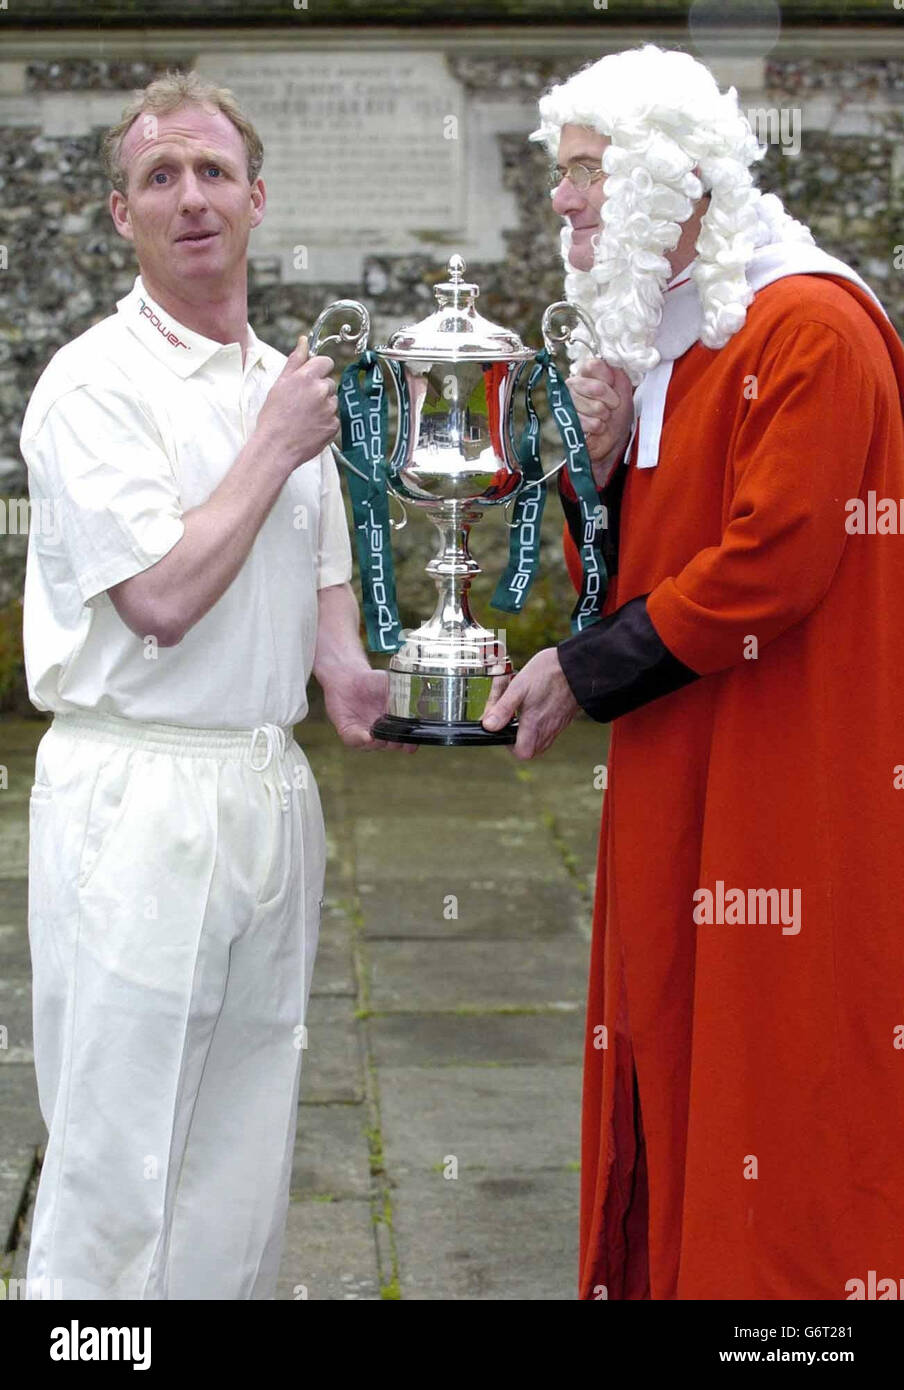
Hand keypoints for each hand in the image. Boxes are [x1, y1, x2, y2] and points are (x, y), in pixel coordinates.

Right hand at [256, 333, 338, 475]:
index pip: (326, 362)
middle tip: (303, 403)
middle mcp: (321, 390)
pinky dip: (326, 422)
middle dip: (320, 390)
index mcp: (307, 377)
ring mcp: (330, 409)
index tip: (311, 378)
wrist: (275, 447)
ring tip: (306, 417)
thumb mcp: (280, 384)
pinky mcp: (334, 426)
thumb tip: (304, 341)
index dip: (319, 369)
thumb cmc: (273, 416)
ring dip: (324, 406)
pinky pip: (335, 419)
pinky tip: (311, 427)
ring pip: (333, 401)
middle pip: (329, 383)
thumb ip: (295, 361)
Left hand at [323, 667, 416, 752]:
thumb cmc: (375, 682)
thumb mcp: (395, 684)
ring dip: (379, 743)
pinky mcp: (349, 731)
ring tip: (383, 737)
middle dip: (397, 744)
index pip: (407, 738)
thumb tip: (425, 694)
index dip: (412, 743)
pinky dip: (360, 740)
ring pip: (374, 745)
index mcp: (397, 723)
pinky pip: (354, 740)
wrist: (350, 679)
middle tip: (400, 739)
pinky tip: (366, 737)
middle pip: (392, 745)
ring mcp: (366, 733)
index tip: (414, 742)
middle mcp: (383, 732)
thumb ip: (409, 691)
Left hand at [481, 647, 578, 759]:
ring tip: (521, 708)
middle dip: (516, 736)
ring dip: (526, 728)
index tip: (503, 727)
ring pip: (539, 739)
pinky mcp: (563, 717)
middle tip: (511, 716)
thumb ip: (503, 708)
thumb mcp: (519, 687)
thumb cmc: (549, 673)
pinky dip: (538, 720)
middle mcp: (548, 729)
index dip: (508, 744)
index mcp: (535, 724)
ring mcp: (557, 724)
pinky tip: (533, 701)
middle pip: (530, 749)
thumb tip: (489, 726)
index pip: (521, 753)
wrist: (578, 665)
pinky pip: (548, 727)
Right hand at [567, 358, 634, 487]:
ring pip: (593, 406)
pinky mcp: (566, 422)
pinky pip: (587, 422)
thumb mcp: (624, 388)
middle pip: (595, 387)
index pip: (593, 366)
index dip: (608, 379)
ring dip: (604, 415)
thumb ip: (617, 372)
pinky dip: (598, 427)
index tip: (614, 387)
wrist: (613, 439)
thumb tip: (607, 363)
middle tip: (612, 407)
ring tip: (603, 418)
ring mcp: (568, 403)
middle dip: (610, 400)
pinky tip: (597, 428)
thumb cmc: (617, 413)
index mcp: (587, 373)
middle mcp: (574, 385)